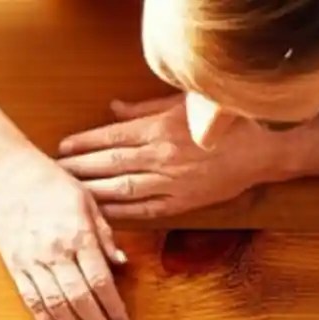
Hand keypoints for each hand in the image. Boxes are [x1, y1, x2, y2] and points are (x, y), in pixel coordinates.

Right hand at [0, 153, 129, 319]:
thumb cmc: (50, 183)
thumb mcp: (88, 201)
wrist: (8, 174)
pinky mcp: (14, 265)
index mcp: (78, 235)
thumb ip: (105, 235)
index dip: (114, 307)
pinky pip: (31, 299)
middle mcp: (55, 252)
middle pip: (80, 299)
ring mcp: (32, 261)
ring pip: (56, 305)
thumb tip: (121, 262)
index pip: (101, 281)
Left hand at [57, 95, 284, 220]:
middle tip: (55, 174)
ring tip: (72, 195)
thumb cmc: (222, 122)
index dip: (84, 143)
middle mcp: (162, 156)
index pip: (112, 136)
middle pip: (110, 164)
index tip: (62, 148)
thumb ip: (144, 109)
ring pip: (123, 189)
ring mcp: (172, 182)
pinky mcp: (183, 202)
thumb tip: (112, 110)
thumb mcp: (182, 104)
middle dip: (80, 169)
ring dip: (94, 192)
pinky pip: (145, 210)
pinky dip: (122, 213)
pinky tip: (103, 215)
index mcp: (160, 129)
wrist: (263, 149)